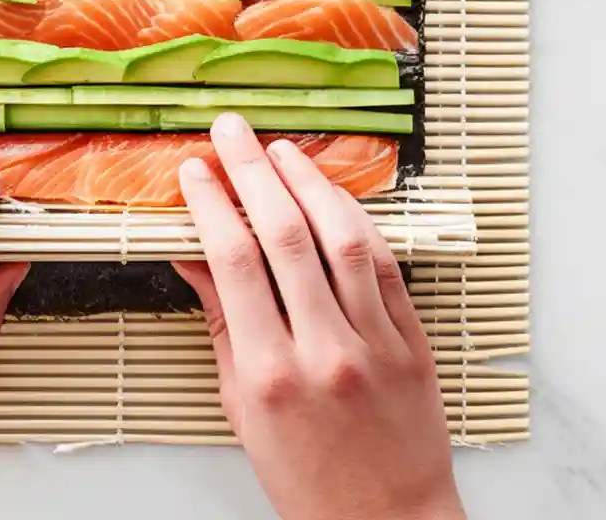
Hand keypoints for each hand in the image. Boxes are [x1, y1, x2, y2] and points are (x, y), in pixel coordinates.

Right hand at [174, 114, 463, 519]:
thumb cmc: (304, 475)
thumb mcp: (242, 408)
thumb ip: (221, 326)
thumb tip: (192, 259)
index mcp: (269, 373)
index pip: (233, 263)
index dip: (211, 205)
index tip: (194, 170)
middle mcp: (323, 350)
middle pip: (284, 236)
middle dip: (252, 172)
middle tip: (231, 131)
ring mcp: (375, 342)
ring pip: (342, 239)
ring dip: (309, 183)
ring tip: (282, 149)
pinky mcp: (412, 341)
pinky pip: (385, 265)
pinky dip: (357, 221)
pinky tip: (333, 195)